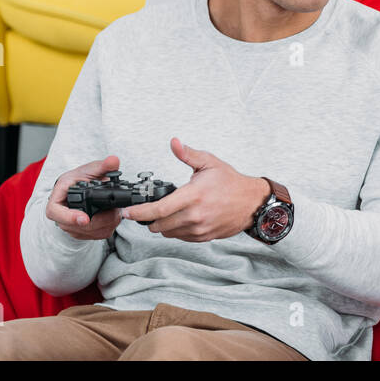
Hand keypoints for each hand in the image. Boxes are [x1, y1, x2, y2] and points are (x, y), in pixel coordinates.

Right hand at [47, 155, 123, 240]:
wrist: (79, 188)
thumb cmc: (79, 179)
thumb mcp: (89, 169)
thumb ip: (102, 165)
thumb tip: (113, 160)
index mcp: (57, 200)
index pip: (55, 213)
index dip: (69, 217)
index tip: (85, 218)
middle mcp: (61, 217)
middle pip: (79, 226)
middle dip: (101, 218)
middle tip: (115, 209)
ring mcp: (71, 227)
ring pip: (91, 232)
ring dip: (107, 223)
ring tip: (115, 210)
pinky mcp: (82, 234)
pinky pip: (97, 235)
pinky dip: (108, 227)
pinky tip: (113, 216)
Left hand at [121, 138, 269, 241]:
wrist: (252, 203)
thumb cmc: (231, 182)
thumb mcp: (210, 163)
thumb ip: (188, 154)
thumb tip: (174, 142)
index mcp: (193, 196)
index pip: (159, 209)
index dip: (139, 212)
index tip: (128, 212)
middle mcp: (195, 215)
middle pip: (159, 225)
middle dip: (148, 219)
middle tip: (146, 210)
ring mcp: (199, 229)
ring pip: (168, 233)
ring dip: (161, 225)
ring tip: (165, 213)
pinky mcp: (203, 237)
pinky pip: (180, 237)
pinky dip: (174, 230)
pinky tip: (179, 218)